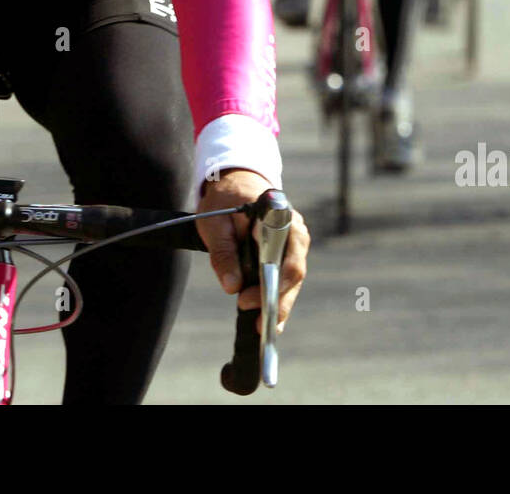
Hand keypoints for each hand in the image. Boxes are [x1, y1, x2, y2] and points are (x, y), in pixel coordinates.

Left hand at [196, 169, 308, 333]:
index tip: (247, 298)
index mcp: (280, 216)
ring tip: (263, 327)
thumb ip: (223, 253)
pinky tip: (270, 321)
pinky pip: (286, 278)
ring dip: (279, 304)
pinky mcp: (287, 254)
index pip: (286, 254)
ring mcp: (294, 243)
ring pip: (293, 279)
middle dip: (277, 300)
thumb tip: (231, 286)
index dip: (273, 281)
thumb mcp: (214, 223)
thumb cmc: (225, 200)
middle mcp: (295, 231)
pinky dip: (278, 298)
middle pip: (294, 272)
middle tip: (256, 322)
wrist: (235, 183)